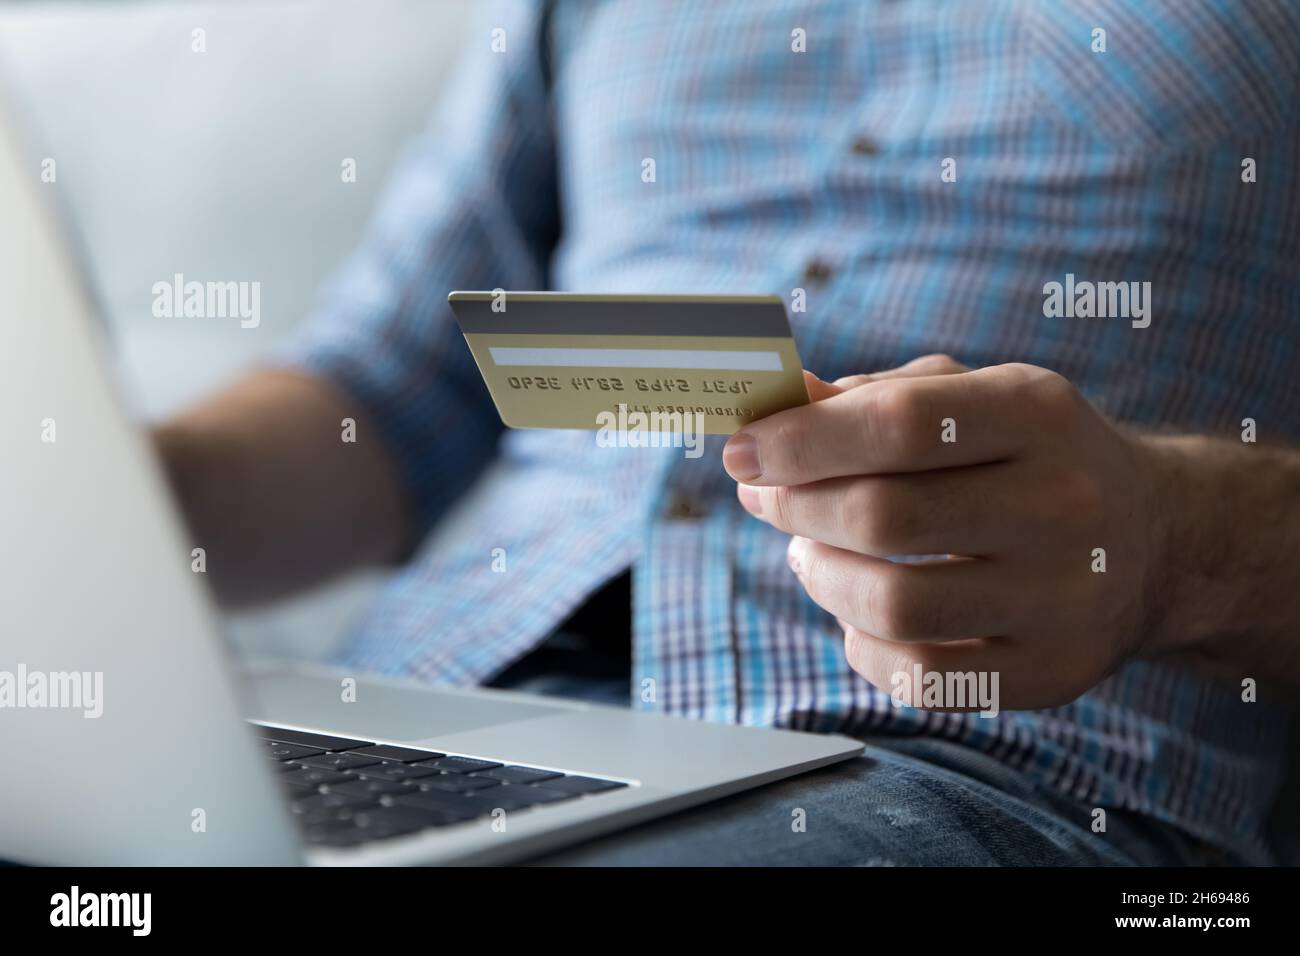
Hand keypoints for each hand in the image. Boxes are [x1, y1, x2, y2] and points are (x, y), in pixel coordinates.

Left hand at [722, 355, 1167, 709]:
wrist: (1152, 541)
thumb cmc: (1026, 455)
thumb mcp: (971, 398)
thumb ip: (871, 398)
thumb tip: (771, 406)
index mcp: (1039, 414)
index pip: (902, 424)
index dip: (802, 439)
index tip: (741, 450)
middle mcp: (1063, 504)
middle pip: (884, 516)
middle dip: (795, 506)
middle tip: (762, 497)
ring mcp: (1062, 599)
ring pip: (892, 605)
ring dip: (821, 576)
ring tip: (809, 551)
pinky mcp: (1048, 674)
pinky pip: (916, 676)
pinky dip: (859, 642)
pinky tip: (857, 609)